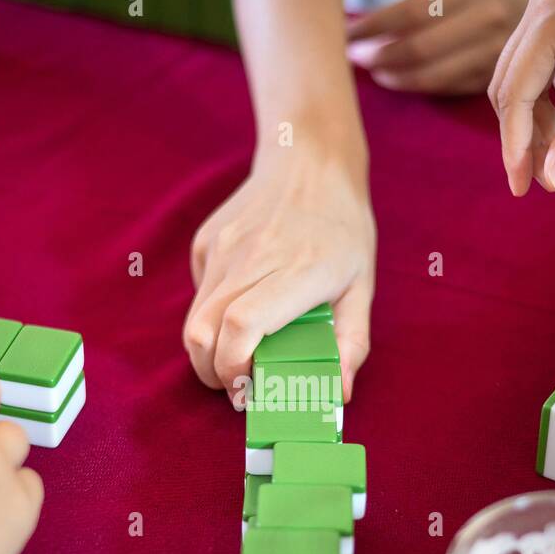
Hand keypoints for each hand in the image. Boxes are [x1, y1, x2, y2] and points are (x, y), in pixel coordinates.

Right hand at [184, 138, 374, 403]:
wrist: (309, 161)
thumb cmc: (342, 229)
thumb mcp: (361, 285)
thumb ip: (352, 341)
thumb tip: (341, 392)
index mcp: (297, 271)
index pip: (242, 325)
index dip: (234, 367)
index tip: (249, 388)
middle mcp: (252, 258)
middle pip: (203, 332)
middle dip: (212, 373)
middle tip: (237, 387)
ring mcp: (223, 248)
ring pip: (193, 319)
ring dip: (207, 351)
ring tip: (234, 359)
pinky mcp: (206, 243)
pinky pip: (199, 295)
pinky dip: (210, 317)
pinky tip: (237, 309)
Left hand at [348, 0, 538, 94]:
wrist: (532, 10)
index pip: (412, 10)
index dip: (374, 25)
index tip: (348, 32)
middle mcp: (486, 18)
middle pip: (418, 47)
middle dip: (378, 55)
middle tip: (353, 56)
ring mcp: (492, 52)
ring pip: (430, 74)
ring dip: (393, 76)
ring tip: (372, 69)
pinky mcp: (492, 78)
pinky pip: (445, 88)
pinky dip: (414, 86)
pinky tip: (395, 78)